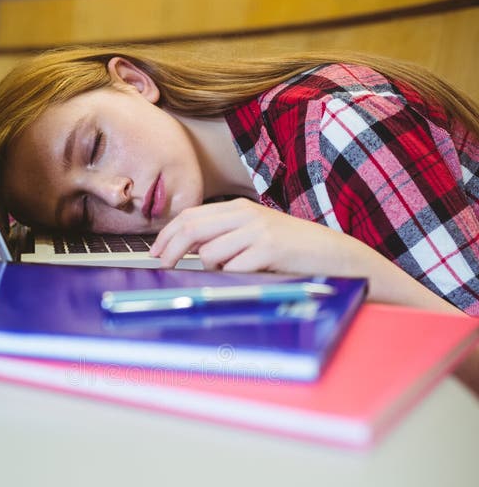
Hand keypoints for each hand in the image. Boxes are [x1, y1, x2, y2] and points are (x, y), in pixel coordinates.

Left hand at [150, 197, 349, 274]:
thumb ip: (223, 236)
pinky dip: (232, 277)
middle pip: (191, 230)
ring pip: (209, 254)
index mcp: (238, 208)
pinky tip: (249, 275)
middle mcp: (245, 215)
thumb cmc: (290, 248)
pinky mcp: (268, 250)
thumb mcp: (253, 233)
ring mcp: (257, 231)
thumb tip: (185, 250)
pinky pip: (232, 269)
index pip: (189, 216)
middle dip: (170, 251)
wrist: (331, 253)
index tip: (155, 252)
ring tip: (231, 272)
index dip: (166, 235)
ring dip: (210, 270)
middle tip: (162, 266)